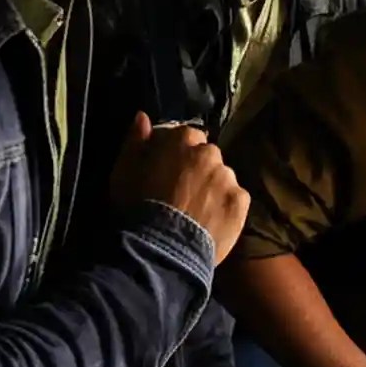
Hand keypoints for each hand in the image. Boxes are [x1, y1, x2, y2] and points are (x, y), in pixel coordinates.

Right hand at [112, 112, 249, 264]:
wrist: (162, 250)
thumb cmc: (138, 208)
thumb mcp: (124, 172)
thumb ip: (135, 141)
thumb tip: (143, 117)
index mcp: (182, 140)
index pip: (187, 135)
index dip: (178, 152)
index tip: (169, 169)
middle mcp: (209, 153)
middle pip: (207, 156)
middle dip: (198, 168)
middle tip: (184, 191)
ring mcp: (228, 177)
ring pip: (222, 177)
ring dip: (213, 187)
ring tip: (198, 210)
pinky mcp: (241, 202)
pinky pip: (235, 198)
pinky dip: (226, 206)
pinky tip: (211, 221)